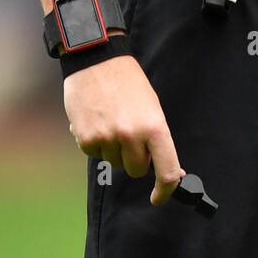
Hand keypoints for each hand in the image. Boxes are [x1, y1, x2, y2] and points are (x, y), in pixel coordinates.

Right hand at [64, 53, 184, 205]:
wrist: (96, 60)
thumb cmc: (129, 83)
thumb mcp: (152, 107)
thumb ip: (158, 140)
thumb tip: (172, 173)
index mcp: (155, 127)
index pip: (167, 171)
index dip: (166, 190)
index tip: (159, 197)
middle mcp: (131, 136)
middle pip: (137, 170)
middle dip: (135, 160)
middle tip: (131, 136)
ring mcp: (107, 138)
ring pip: (114, 163)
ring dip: (114, 149)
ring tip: (112, 120)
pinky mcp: (85, 139)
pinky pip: (95, 154)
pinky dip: (96, 143)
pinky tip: (96, 120)